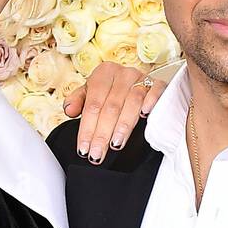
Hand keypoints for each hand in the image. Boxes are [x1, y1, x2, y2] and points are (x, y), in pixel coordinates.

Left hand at [62, 60, 178, 163]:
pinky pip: (155, 92)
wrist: (136, 81)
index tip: (84, 149)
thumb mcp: (91, 92)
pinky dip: (151, 103)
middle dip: (102, 134)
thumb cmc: (112, 90)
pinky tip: (145, 116)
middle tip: (97, 154)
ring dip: (123, 126)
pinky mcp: (158, 84)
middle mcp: (122, 74)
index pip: (93, 106)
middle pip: (111, 108)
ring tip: (115, 144)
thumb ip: (78, 101)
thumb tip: (69, 110)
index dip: (87, 129)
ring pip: (132, 103)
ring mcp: (141, 78)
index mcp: (103, 73)